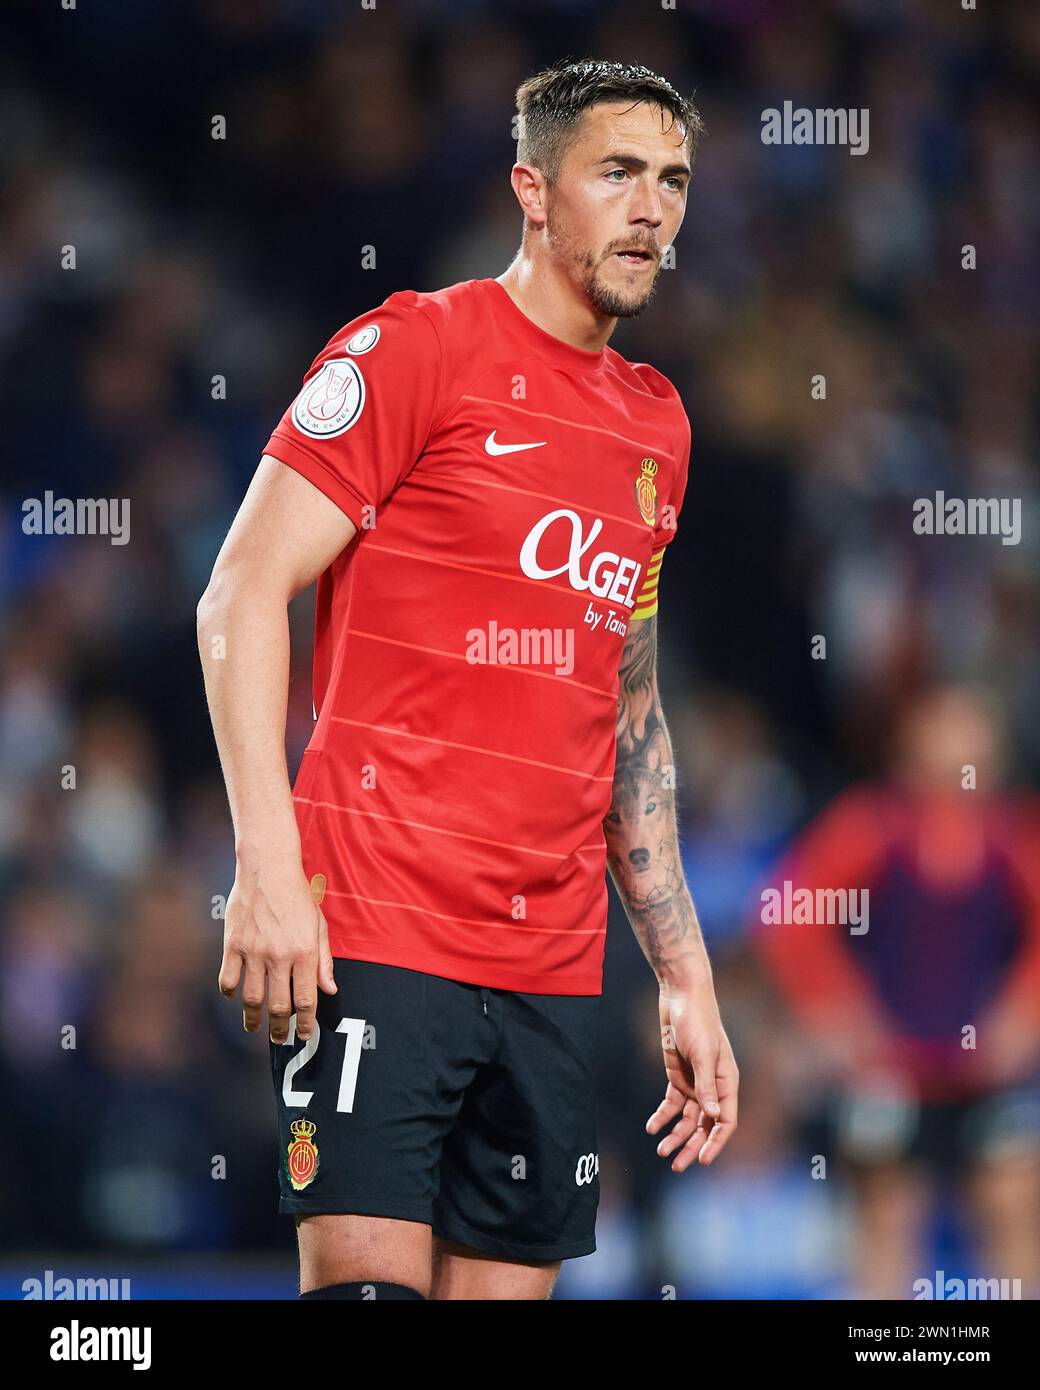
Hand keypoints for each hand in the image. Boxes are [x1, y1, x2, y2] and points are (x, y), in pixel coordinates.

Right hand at [218, 861, 335, 1042]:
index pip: (306, 1000)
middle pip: (278, 1006)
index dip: (305, 1023)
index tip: (304, 1035)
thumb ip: (323, 960)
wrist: (268, 869)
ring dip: (253, 1020)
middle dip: (280, 1029)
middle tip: (279, 1039)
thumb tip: (329, 990)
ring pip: (252, 999)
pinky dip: (230, 993)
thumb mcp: (319, 926)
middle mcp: (279, 956)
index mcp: (304, 952)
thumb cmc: (297, 897)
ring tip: (255, 1028)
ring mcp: (253, 951)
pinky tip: (236, 997)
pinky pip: (228, 980)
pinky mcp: (232, 944)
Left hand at [647, 976, 738, 1170]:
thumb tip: (713, 1116)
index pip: (725, 1121)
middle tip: (676, 1165)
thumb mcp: (701, 1053)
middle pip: (705, 1125)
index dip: (716, 1142)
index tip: (702, 1160)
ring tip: (660, 1150)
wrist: (680, 995)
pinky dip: (663, 1117)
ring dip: (676, 1136)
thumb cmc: (697, 1020)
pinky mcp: (678, 1076)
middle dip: (692, 1146)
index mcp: (727, 1082)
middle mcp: (713, 1086)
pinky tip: (652, 1127)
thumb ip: (706, 1084)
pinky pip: (672, 1104)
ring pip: (687, 1119)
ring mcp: (695, 1082)